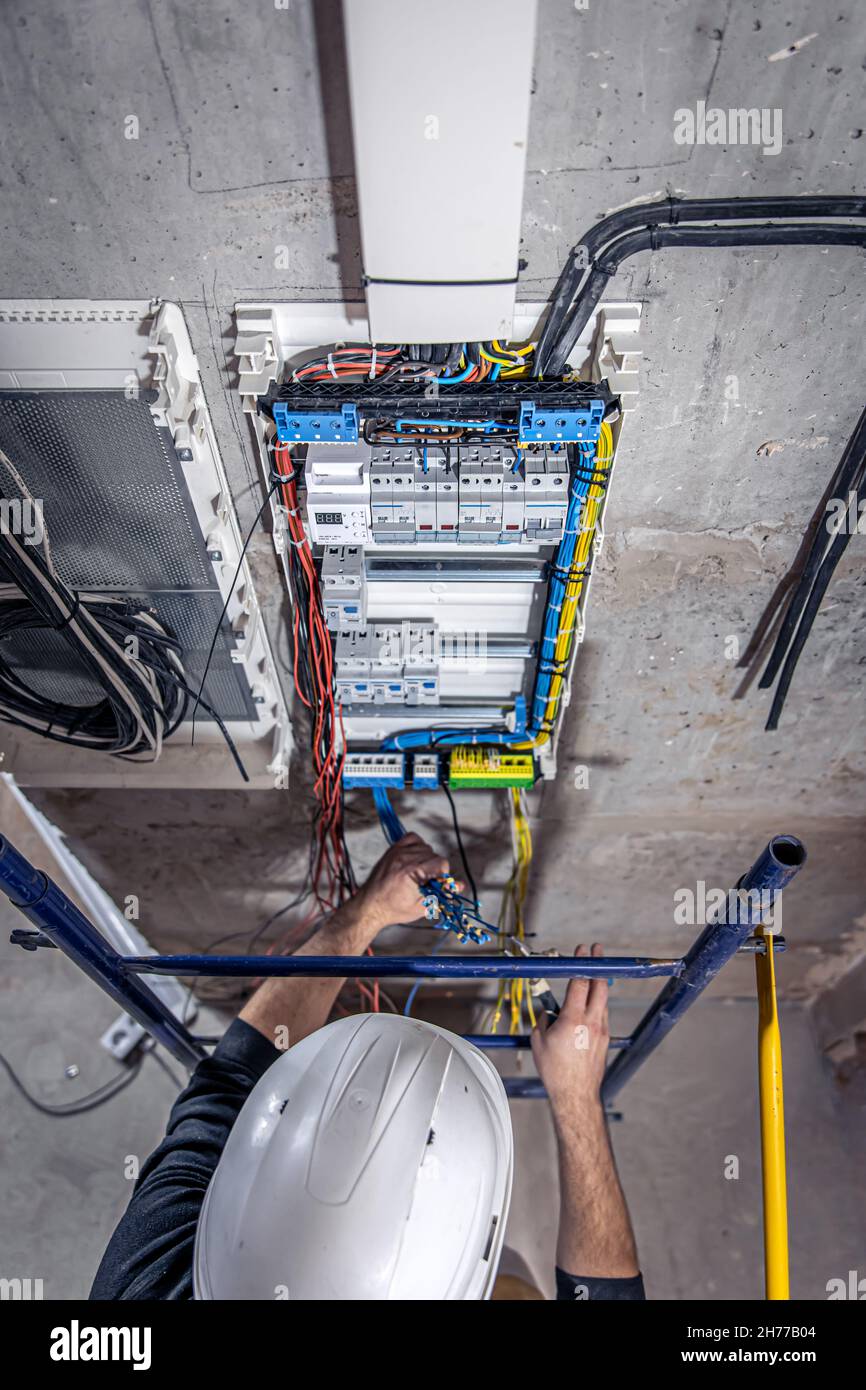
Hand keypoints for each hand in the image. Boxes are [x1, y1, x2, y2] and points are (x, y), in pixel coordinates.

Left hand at [355, 833, 450, 932]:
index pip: (441, 862)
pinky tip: (414, 859)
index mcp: (412, 872)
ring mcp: (397, 852)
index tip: (436, 885)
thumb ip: (442, 894)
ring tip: (417, 873)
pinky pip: (412, 838)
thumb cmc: (394, 909)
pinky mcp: (393, 850)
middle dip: (434, 869)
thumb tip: (460, 885)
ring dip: (426, 858)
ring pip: (425, 847)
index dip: (442, 875)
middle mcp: (404, 858)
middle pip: (434, 855)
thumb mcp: (422, 906)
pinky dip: (417, 846)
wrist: (370, 906)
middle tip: (425, 883)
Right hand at [531, 944, 609, 1124]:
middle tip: (596, 952)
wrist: (575, 1094)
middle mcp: (591, 1022)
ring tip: (593, 974)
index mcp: (572, 1020)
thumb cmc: (555, 1071)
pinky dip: (598, 1004)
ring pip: (603, 1000)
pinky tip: (591, 1003)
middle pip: (600, 986)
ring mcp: (601, 1030)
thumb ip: (543, 1021)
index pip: (579, 983)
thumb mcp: (538, 1043)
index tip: (582, 950)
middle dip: (598, 965)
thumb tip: (548, 1013)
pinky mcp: (605, 1039)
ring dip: (599, 984)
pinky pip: (603, 1014)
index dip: (581, 963)